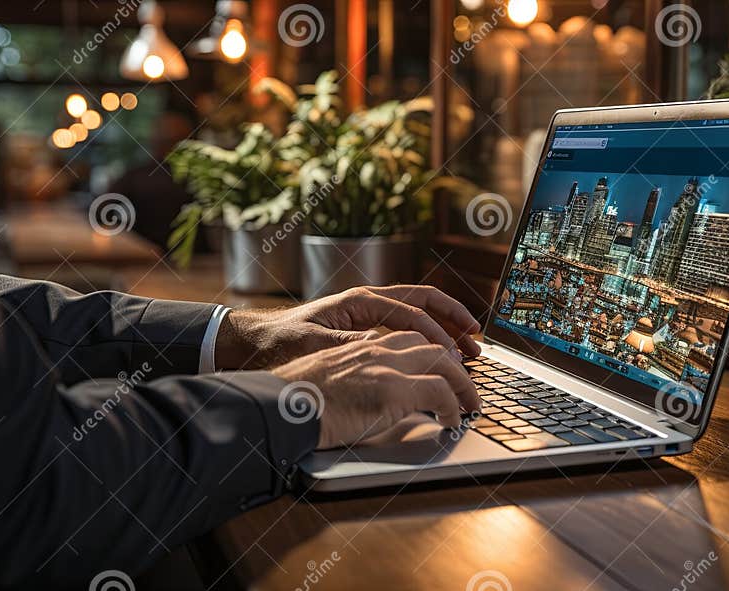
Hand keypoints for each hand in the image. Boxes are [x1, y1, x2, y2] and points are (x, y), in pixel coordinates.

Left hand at [214, 285, 481, 369]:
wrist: (252, 340)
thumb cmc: (280, 342)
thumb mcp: (315, 345)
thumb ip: (351, 345)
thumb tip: (385, 348)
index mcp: (359, 301)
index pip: (412, 313)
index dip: (438, 335)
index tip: (456, 356)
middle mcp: (367, 300)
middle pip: (424, 301)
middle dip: (453, 320)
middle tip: (476, 343)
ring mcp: (366, 311)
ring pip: (418, 310)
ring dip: (445, 325)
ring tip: (469, 346)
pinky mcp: (362, 324)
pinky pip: (406, 323)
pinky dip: (428, 333)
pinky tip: (438, 351)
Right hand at [272, 331, 480, 448]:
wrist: (279, 407)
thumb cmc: (293, 402)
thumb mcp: (329, 380)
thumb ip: (355, 378)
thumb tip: (372, 400)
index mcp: (359, 343)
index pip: (408, 332)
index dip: (433, 345)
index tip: (447, 360)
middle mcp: (375, 347)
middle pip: (431, 343)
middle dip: (456, 361)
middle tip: (468, 383)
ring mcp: (385, 365)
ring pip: (443, 362)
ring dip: (463, 384)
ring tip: (470, 404)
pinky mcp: (392, 389)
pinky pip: (439, 391)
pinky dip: (453, 405)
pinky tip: (453, 420)